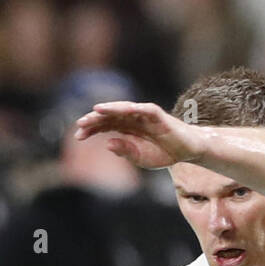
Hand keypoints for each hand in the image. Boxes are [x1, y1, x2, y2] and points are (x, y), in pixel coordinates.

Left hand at [73, 101, 202, 168]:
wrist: (186, 151)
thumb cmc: (164, 153)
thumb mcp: (140, 157)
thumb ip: (125, 151)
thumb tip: (107, 144)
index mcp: (127, 129)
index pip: (105, 126)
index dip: (92, 130)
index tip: (78, 136)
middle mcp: (133, 118)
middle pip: (110, 116)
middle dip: (95, 120)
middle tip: (80, 125)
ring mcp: (144, 114)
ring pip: (123, 109)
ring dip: (109, 110)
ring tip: (95, 111)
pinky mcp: (156, 114)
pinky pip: (142, 109)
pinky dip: (131, 108)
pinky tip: (119, 110)